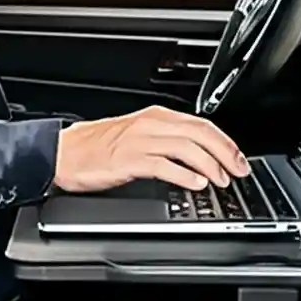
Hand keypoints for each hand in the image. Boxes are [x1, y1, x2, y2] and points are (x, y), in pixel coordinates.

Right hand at [54, 105, 249, 192]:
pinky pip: (164, 165)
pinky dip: (184, 175)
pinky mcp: (128, 160)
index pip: (201, 124)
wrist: (62, 152)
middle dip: (225, 153)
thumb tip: (196, 157)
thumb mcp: (136, 136)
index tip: (237, 158)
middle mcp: (150, 124)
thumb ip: (165, 142)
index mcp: (155, 117)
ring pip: (186, 148)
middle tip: (238, 171)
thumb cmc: (95, 148)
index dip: (224, 142)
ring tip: (219, 181)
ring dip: (209, 165)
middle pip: (199, 134)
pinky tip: (195, 184)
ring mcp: (139, 141)